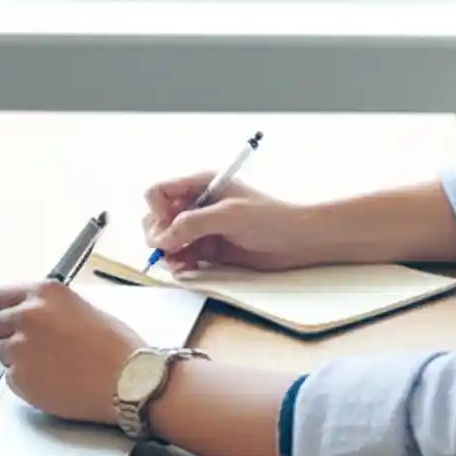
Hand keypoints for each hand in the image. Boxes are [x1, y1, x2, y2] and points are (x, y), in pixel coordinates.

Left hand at [0, 280, 144, 424]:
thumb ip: (52, 308)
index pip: (1, 296)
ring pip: (3, 353)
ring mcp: (20, 347)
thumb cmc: (117, 347)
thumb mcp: (84, 309)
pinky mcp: (19, 379)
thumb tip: (35, 314)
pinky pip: (12, 378)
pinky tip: (54, 381)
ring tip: (53, 366)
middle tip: (38, 347)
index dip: (9, 309)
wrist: (129, 382)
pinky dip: (28, 381)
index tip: (14, 318)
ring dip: (20, 359)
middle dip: (14, 335)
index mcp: (45, 292)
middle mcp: (28, 315)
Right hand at [143, 172, 317, 272]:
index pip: (160, 193)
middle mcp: (198, 205)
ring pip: (169, 240)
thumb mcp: (230, 215)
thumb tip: (161, 239)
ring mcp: (203, 228)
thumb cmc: (271, 218)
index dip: (157, 211)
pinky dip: (180, 264)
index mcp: (202, 185)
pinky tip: (187, 269)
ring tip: (179, 264)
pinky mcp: (210, 249)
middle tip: (168, 251)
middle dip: (159, 235)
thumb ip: (193, 224)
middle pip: (159, 218)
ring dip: (168, 253)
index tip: (166, 229)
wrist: (299, 241)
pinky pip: (183, 256)